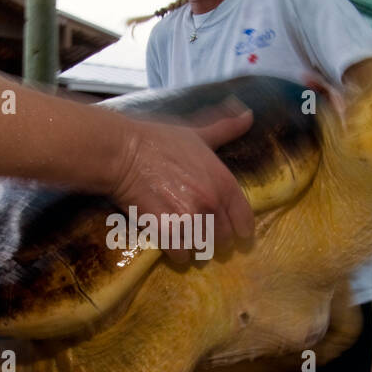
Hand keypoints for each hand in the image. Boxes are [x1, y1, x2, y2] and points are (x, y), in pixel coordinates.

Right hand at [108, 109, 254, 262]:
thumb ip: (225, 129)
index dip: (242, 229)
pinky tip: (172, 245)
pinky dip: (178, 255)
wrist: (123, 154)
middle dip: (215, 238)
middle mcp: (211, 204)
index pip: (244, 219)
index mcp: (223, 182)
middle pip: (224, 238)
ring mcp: (190, 220)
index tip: (238, 235)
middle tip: (204, 234)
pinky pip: (181, 256)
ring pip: (203, 249)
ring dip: (196, 247)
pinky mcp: (167, 233)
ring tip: (187, 240)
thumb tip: (248, 115)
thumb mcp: (197, 135)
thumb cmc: (159, 141)